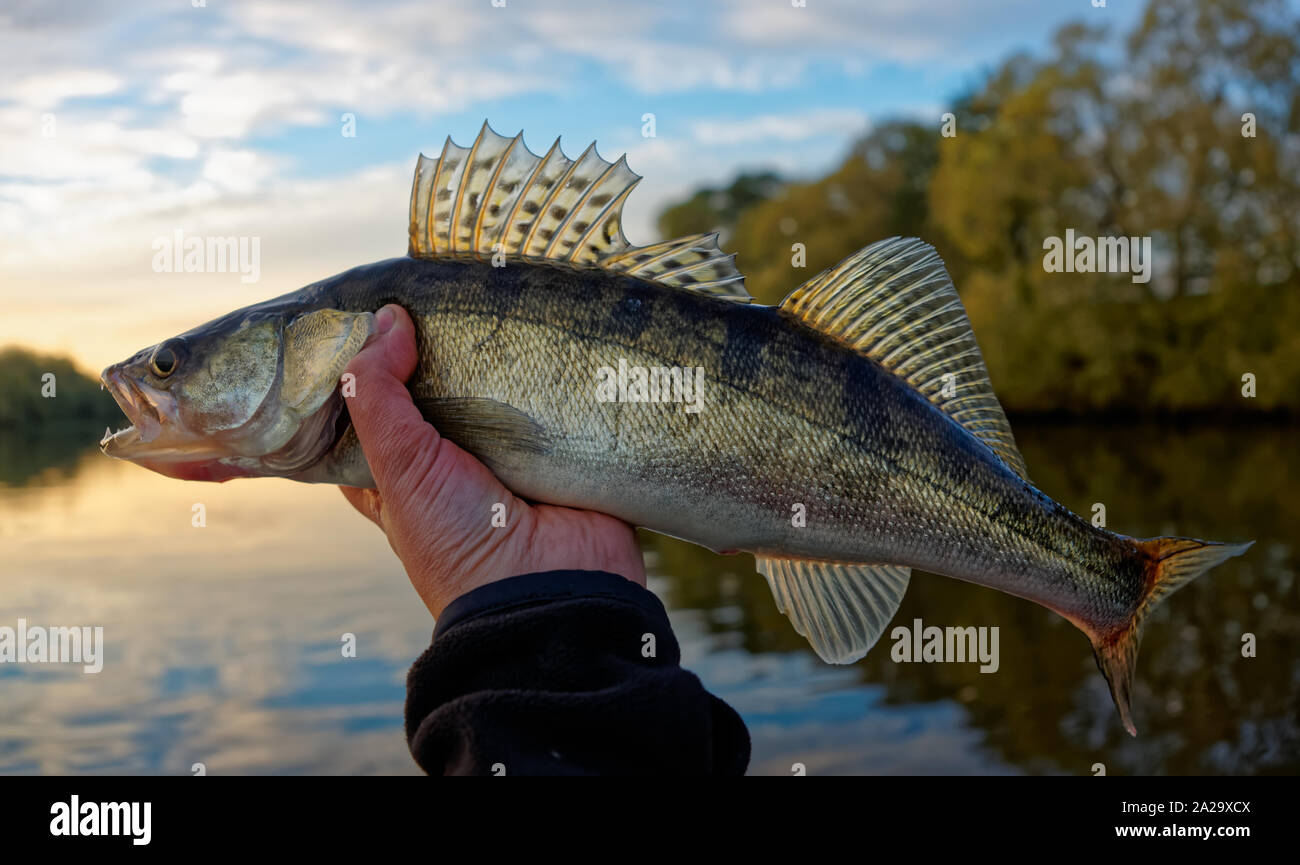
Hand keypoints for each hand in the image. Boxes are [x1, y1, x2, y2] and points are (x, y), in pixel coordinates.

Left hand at [339, 304, 646, 617]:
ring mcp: (513, 453)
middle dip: (439, 346)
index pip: (373, 409)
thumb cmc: (459, 542)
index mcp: (403, 474)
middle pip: (439, 387)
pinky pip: (556, 395)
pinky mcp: (564, 447)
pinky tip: (547, 322)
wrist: (554, 589)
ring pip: (498, 385)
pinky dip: (553, 367)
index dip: (367, 365)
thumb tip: (387, 319)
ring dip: (500, 351)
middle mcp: (455, 460)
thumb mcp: (398, 467)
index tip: (367, 308)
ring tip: (493, 295)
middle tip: (439, 289)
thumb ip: (377, 394)